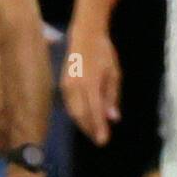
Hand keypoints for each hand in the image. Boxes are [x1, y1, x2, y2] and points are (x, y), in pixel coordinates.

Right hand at [61, 27, 121, 145]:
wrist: (85, 36)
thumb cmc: (103, 53)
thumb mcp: (114, 73)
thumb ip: (112, 96)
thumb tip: (113, 118)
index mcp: (90, 82)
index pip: (94, 111)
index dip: (98, 128)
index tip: (104, 141)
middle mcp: (75, 86)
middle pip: (81, 115)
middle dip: (90, 129)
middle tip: (100, 140)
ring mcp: (66, 85)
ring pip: (73, 112)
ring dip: (82, 124)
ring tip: (94, 133)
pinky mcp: (62, 85)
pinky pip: (69, 105)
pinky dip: (76, 115)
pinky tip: (84, 119)